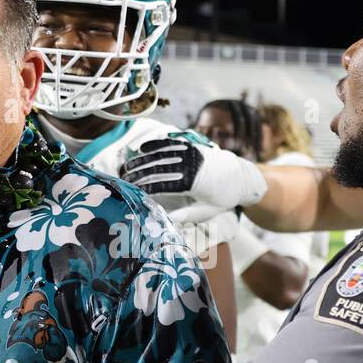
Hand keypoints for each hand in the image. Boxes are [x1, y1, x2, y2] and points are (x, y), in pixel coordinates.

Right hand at [119, 135, 267, 216]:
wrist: (240, 176)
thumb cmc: (222, 198)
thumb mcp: (206, 211)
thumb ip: (185, 215)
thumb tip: (164, 219)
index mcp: (195, 182)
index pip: (164, 184)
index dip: (146, 187)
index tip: (132, 191)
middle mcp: (192, 164)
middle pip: (159, 168)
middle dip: (138, 173)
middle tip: (122, 180)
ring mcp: (191, 152)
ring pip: (161, 154)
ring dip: (142, 160)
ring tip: (126, 167)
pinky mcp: (191, 145)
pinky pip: (170, 143)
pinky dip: (154, 145)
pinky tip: (141, 149)